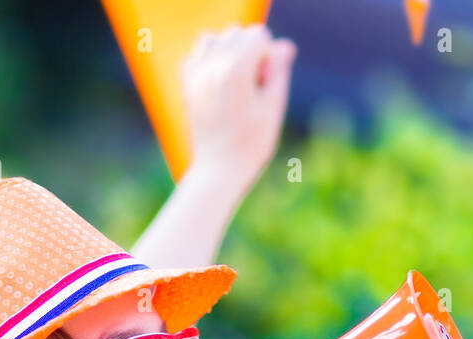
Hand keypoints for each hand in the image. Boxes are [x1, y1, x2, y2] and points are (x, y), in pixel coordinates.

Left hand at [181, 24, 296, 198]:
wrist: (218, 170)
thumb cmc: (251, 144)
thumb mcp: (273, 107)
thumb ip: (279, 71)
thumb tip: (284, 45)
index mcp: (235, 70)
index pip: (259, 35)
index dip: (269, 57)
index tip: (265, 85)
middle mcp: (211, 65)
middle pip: (238, 33)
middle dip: (250, 52)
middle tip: (251, 88)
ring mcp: (196, 73)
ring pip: (216, 38)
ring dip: (230, 52)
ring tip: (236, 82)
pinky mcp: (188, 83)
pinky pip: (199, 53)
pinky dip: (211, 59)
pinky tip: (220, 83)